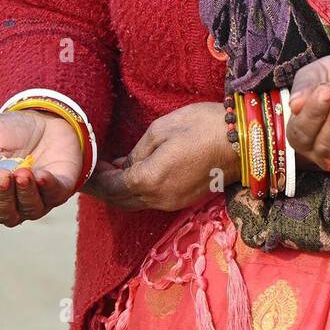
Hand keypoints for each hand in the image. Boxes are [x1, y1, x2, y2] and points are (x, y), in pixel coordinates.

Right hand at [0, 110, 83, 225]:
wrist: (43, 120)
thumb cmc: (7, 133)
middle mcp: (11, 202)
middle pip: (3, 213)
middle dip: (1, 196)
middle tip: (2, 175)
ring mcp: (36, 199)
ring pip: (29, 209)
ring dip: (25, 193)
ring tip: (21, 173)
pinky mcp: (59, 190)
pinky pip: (55, 195)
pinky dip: (48, 187)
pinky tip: (41, 175)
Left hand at [84, 102, 233, 212]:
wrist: (246, 141)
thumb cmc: (203, 127)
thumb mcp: (162, 129)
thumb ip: (138, 151)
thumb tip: (127, 165)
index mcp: (148, 180)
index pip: (110, 187)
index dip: (93, 180)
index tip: (83, 168)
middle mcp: (158, 199)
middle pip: (120, 200)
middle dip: (103, 188)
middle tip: (91, 172)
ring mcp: (173, 202)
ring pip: (136, 202)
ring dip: (121, 190)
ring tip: (110, 171)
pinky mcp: (186, 199)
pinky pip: (153, 199)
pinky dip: (138, 190)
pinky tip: (135, 174)